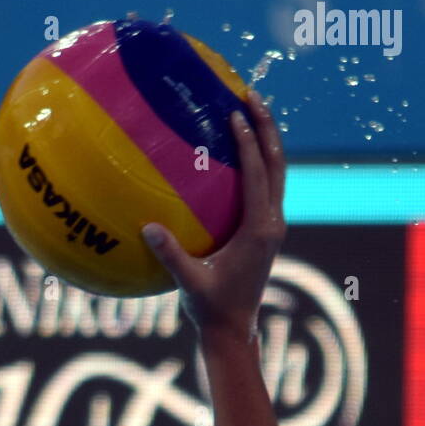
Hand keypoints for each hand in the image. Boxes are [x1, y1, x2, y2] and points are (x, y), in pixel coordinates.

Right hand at [141, 90, 285, 339]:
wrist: (234, 330)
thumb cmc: (211, 309)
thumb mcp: (189, 282)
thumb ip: (171, 256)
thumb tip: (147, 229)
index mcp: (259, 231)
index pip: (258, 175)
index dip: (248, 142)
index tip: (235, 113)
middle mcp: (272, 224)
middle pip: (277, 163)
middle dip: (265, 127)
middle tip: (250, 94)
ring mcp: (271, 226)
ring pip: (277, 172)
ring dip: (265, 140)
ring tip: (249, 109)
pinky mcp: (265, 230)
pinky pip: (267, 186)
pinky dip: (258, 161)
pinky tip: (239, 146)